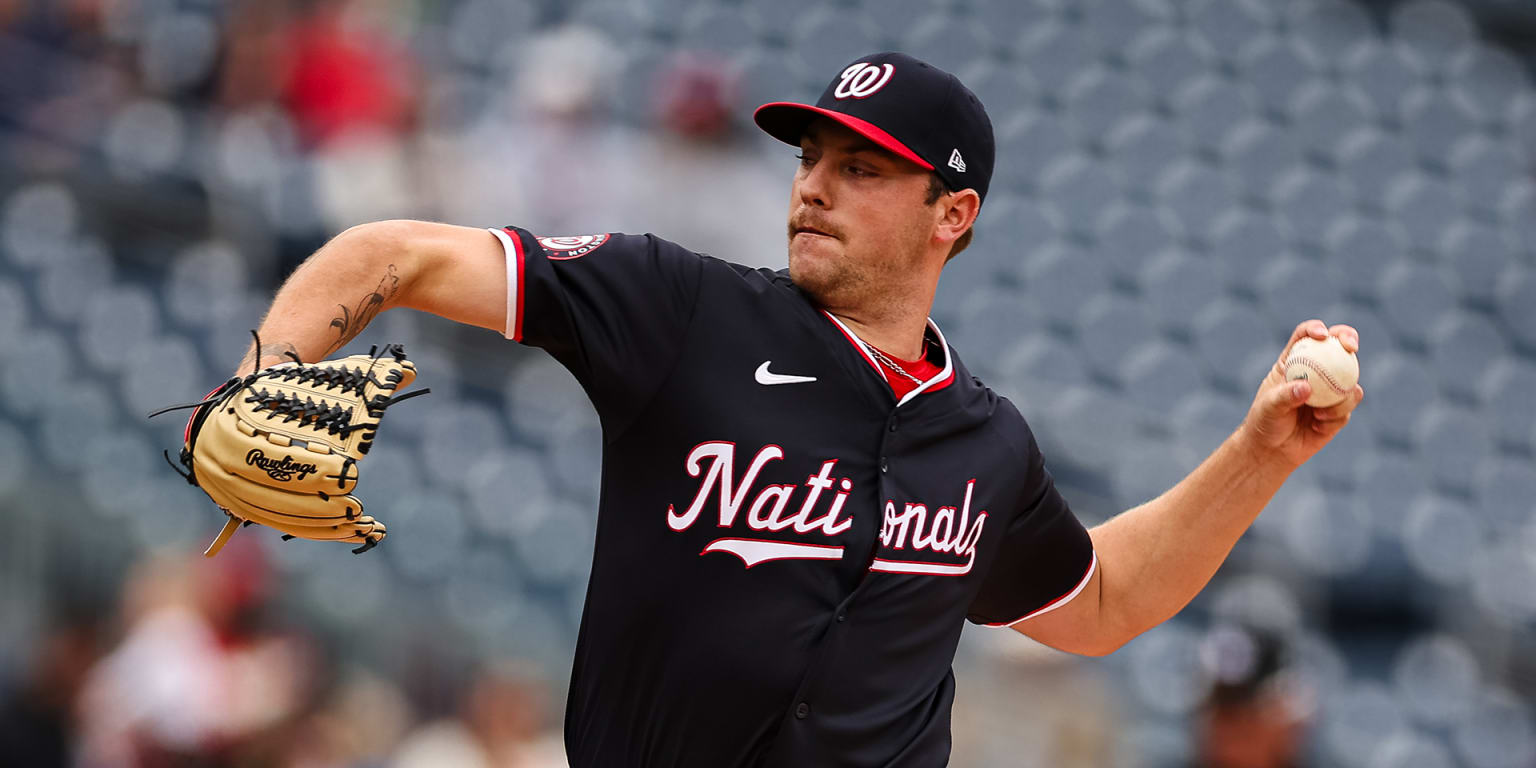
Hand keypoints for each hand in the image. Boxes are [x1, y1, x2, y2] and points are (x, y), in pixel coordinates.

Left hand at [1237, 319, 1364, 468]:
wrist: (1273, 451)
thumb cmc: (1265, 423)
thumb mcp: (1268, 407)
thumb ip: (1285, 396)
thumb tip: (1305, 387)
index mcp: (1293, 362)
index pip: (1305, 337)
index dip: (1315, 329)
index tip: (1322, 334)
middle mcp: (1315, 371)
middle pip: (1336, 345)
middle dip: (1348, 338)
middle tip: (1351, 347)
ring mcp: (1330, 389)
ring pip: (1349, 379)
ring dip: (1341, 395)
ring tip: (1319, 414)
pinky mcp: (1339, 410)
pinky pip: (1348, 406)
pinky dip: (1336, 416)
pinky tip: (1319, 426)